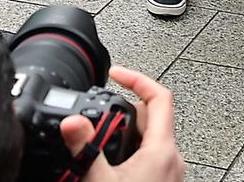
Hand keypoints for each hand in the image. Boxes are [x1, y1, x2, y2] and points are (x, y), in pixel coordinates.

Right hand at [59, 66, 183, 181]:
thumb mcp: (100, 179)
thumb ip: (86, 147)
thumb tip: (72, 121)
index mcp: (162, 149)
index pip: (160, 96)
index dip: (136, 78)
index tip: (116, 73)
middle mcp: (171, 158)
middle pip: (151, 116)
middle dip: (123, 110)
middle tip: (100, 113)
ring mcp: (169, 170)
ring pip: (149, 137)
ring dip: (126, 131)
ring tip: (101, 136)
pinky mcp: (161, 181)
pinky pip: (148, 154)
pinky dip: (130, 149)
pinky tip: (111, 160)